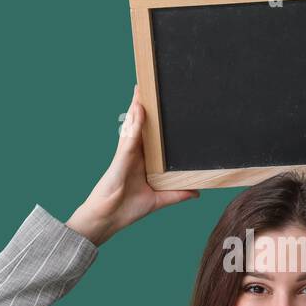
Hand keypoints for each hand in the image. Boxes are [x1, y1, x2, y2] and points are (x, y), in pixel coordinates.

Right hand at [67, 84, 198, 244]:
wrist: (108, 219)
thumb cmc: (126, 209)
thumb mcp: (158, 200)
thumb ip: (177, 194)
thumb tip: (196, 192)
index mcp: (141, 161)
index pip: (149, 136)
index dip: (153, 119)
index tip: (162, 104)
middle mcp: (133, 154)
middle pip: (140, 125)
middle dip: (144, 106)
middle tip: (151, 86)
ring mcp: (126, 154)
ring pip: (133, 125)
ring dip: (138, 106)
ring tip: (143, 88)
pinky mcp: (121, 159)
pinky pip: (130, 137)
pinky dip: (136, 123)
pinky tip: (141, 109)